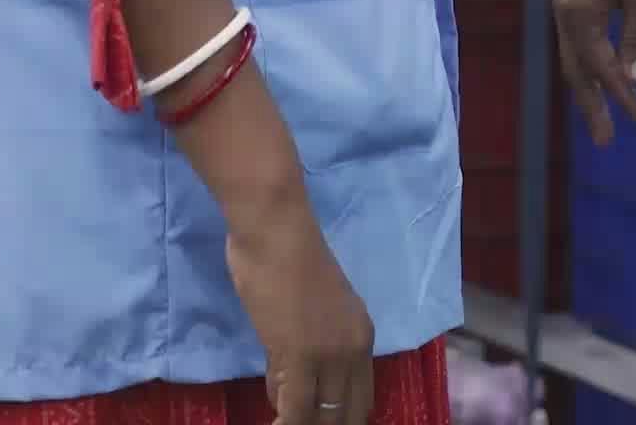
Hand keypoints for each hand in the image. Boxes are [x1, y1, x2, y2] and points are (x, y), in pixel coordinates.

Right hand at [225, 201, 377, 424]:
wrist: (276, 230)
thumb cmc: (286, 258)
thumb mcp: (313, 310)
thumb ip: (307, 348)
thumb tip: (287, 384)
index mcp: (363, 335)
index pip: (361, 398)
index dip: (338, 419)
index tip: (314, 420)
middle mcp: (355, 348)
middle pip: (348, 413)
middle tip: (295, 422)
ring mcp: (329, 353)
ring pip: (323, 417)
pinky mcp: (299, 354)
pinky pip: (296, 409)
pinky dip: (284, 422)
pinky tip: (272, 423)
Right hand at [552, 0, 635, 145]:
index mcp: (577, 10)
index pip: (600, 65)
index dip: (620, 95)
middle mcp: (562, 10)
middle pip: (576, 69)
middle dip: (592, 105)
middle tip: (607, 141)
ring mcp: (563, 4)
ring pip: (574, 58)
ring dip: (588, 89)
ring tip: (602, 121)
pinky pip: (577, 43)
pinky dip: (588, 67)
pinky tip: (600, 81)